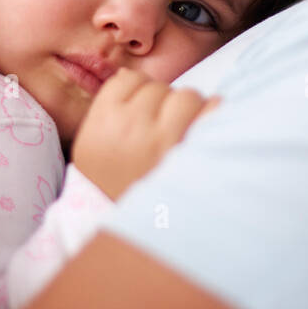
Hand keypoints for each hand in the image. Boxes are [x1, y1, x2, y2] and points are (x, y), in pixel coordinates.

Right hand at [71, 69, 220, 200]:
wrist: (129, 232)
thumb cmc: (112, 186)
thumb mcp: (92, 146)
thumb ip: (109, 108)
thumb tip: (131, 75)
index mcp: (103, 121)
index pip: (130, 80)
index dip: (141, 94)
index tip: (145, 114)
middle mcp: (133, 126)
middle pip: (159, 88)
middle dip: (164, 105)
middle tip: (164, 130)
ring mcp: (166, 139)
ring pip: (187, 96)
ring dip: (189, 111)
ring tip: (183, 135)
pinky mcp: (195, 152)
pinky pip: (214, 109)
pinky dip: (215, 116)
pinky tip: (209, 129)